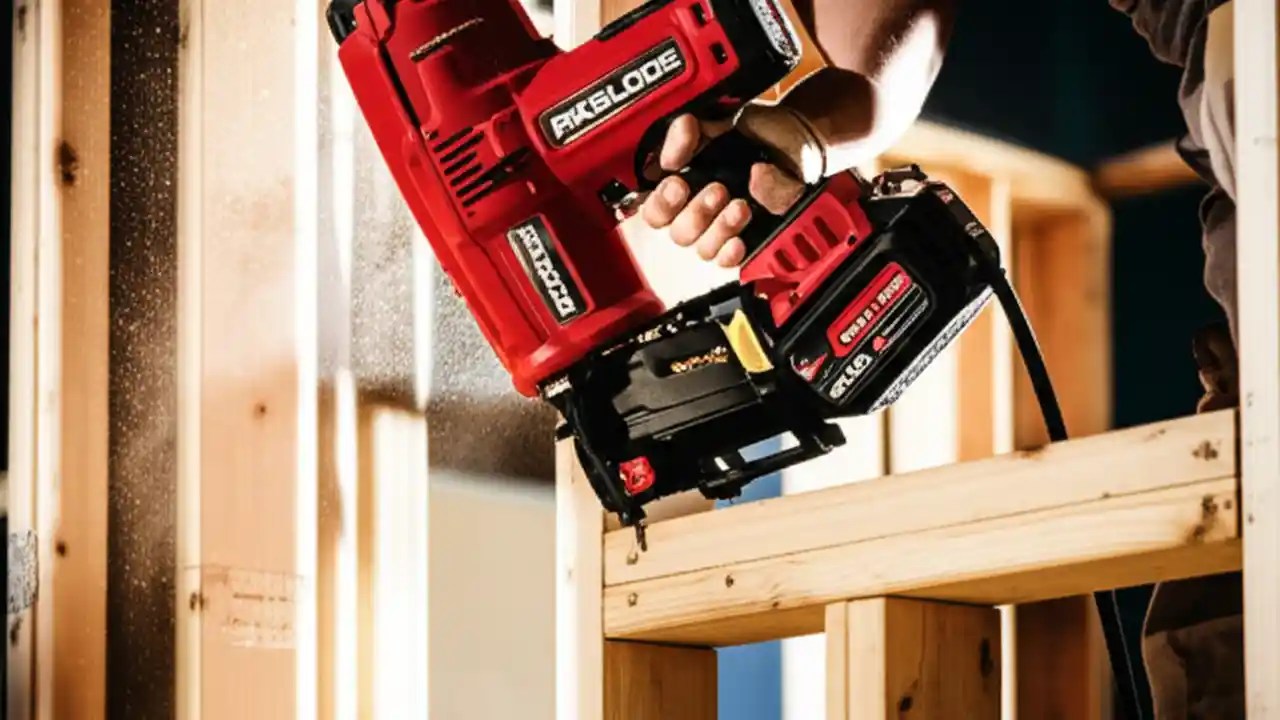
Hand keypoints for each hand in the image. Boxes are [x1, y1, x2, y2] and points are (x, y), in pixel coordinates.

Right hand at [638, 114, 805, 267]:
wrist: (799, 141)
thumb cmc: (756, 132)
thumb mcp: (720, 122)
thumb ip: (689, 134)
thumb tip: (672, 151)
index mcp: (680, 184)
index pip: (653, 207)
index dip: (660, 202)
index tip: (678, 184)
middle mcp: (696, 210)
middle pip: (677, 232)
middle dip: (695, 214)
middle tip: (717, 191)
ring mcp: (720, 229)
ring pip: (702, 248)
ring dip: (719, 228)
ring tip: (741, 206)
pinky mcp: (744, 241)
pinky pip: (728, 261)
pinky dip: (732, 253)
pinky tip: (740, 240)